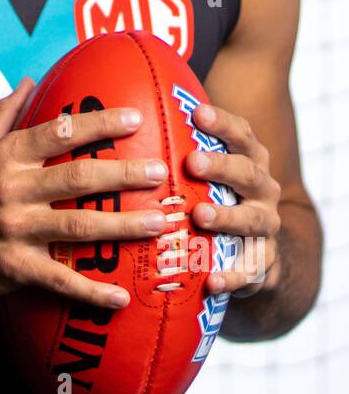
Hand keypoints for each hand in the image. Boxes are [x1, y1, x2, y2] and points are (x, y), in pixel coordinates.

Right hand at [0, 77, 172, 309]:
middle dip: (123, 174)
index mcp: (7, 157)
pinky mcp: (14, 267)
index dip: (99, 123)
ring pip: (77, 226)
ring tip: (158, 223)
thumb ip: (3, 114)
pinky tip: (122, 297)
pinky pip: (59, 279)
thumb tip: (28, 81)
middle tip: (161, 171)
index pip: (59, 132)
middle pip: (77, 178)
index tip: (136, 117)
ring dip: (122, 226)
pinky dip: (91, 291)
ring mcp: (15, 230)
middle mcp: (12, 190)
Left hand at [186, 103, 281, 299]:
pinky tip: (210, 281)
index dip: (222, 123)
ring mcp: (266, 227)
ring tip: (199, 215)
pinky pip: (249, 272)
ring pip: (251, 220)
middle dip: (221, 167)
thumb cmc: (216, 198)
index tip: (197, 112)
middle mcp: (263, 190)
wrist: (256, 250)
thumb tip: (127, 121)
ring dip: (225, 218)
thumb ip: (182, 149)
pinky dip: (231, 277)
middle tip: (193, 162)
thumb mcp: (209, 173)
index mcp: (250, 161)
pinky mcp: (262, 263)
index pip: (242, 135)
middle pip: (247, 173)